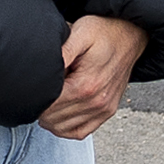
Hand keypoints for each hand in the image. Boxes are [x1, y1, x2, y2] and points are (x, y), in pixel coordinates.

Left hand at [41, 14, 147, 139]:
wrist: (130, 34)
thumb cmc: (104, 32)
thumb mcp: (80, 32)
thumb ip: (62, 50)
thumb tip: (45, 67)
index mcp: (86, 85)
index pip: (50, 106)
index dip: (36, 99)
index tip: (33, 87)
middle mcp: (97, 102)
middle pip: (54, 120)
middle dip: (41, 108)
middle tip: (39, 91)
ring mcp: (104, 109)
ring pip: (65, 129)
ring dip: (50, 120)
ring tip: (46, 102)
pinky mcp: (108, 112)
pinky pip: (81, 132)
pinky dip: (66, 129)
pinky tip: (57, 116)